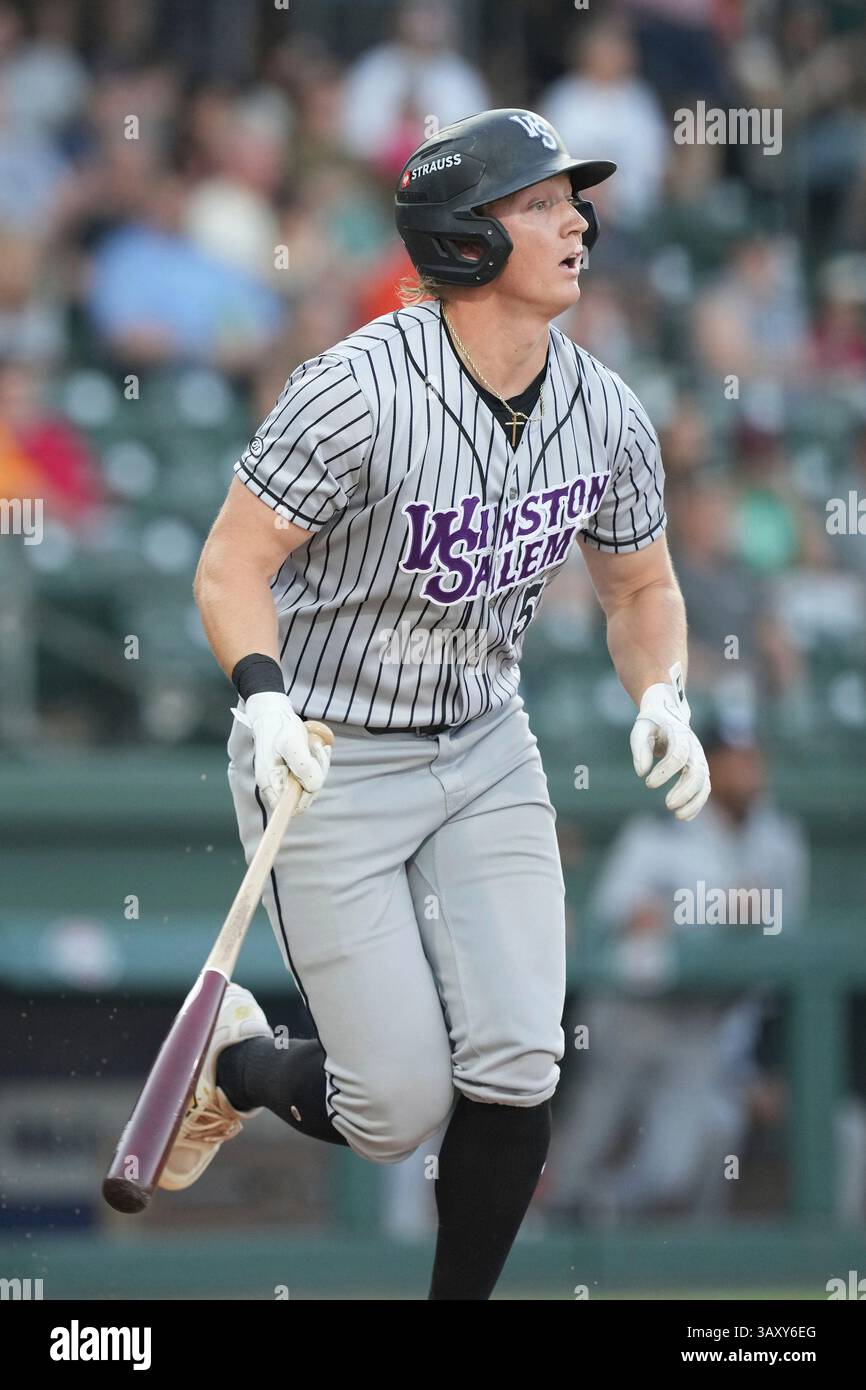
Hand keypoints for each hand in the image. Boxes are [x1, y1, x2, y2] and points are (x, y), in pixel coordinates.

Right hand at [233, 692, 330, 815]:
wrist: (273, 714)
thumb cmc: (279, 727)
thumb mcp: (292, 743)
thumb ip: (303, 767)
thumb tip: (312, 787)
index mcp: (270, 781)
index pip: (288, 808)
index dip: (304, 798)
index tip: (312, 780)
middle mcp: (275, 784)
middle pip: (303, 797)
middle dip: (317, 776)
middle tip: (318, 752)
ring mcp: (284, 779)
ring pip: (310, 786)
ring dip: (320, 766)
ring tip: (317, 746)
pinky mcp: (292, 772)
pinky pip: (310, 776)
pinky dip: (319, 763)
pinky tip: (320, 748)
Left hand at [629, 663, 709, 821]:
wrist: (669, 713)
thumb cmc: (652, 722)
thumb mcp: (641, 728)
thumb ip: (640, 747)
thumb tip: (641, 772)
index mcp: (680, 734)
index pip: (678, 755)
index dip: (665, 772)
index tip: (647, 783)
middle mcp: (694, 748)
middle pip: (696, 772)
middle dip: (684, 791)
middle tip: (667, 804)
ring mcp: (699, 759)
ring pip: (703, 783)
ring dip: (694, 802)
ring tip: (678, 816)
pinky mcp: (699, 769)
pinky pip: (703, 788)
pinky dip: (697, 803)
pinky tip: (684, 816)